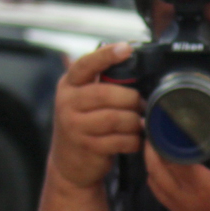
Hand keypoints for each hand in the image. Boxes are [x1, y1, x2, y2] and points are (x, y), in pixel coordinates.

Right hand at [49, 42, 142, 187]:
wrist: (70, 162)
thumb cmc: (85, 125)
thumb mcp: (84, 100)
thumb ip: (102, 85)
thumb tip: (134, 68)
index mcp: (69, 84)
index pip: (85, 64)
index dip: (106, 56)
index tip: (127, 48)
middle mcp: (67, 102)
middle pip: (107, 94)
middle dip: (132, 99)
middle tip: (142, 105)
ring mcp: (74, 124)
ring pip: (115, 118)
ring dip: (134, 122)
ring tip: (139, 124)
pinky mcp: (86, 145)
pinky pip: (119, 140)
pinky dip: (133, 140)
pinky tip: (135, 140)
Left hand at [143, 104, 209, 210]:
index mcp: (203, 186)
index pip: (169, 157)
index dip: (161, 138)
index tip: (158, 123)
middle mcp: (188, 202)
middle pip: (155, 169)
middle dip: (152, 148)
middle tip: (154, 130)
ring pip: (154, 183)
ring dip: (153, 164)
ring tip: (158, 146)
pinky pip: (161, 195)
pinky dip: (160, 179)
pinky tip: (166, 167)